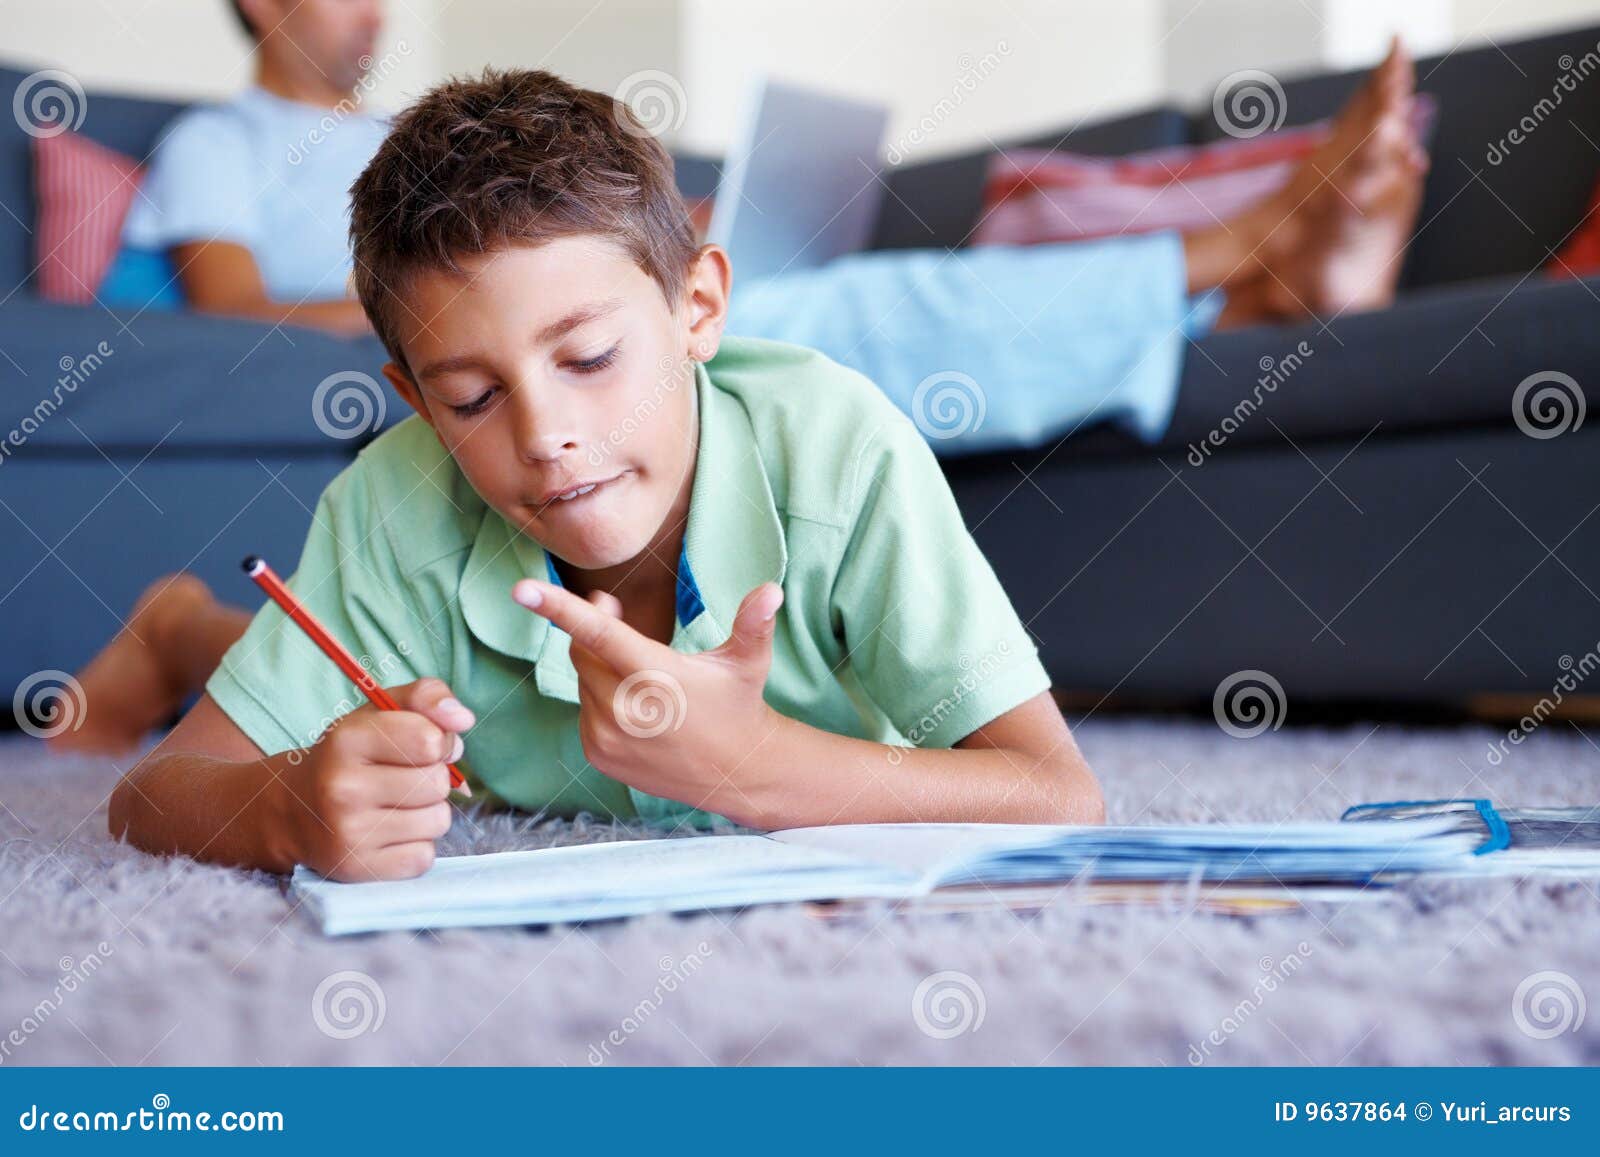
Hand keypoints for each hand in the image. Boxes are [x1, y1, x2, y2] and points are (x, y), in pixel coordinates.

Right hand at [277, 678, 474, 880]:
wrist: (293, 810)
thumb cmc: (350, 756)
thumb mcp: (378, 712)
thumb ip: (426, 697)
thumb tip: (464, 719)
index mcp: (346, 739)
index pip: (430, 740)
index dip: (438, 741)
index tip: (421, 745)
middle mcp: (343, 787)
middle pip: (437, 782)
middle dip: (432, 777)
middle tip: (403, 777)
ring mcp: (349, 833)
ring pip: (438, 821)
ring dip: (428, 813)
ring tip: (395, 805)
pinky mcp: (359, 869)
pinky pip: (424, 856)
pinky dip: (416, 846)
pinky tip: (388, 834)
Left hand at [511, 578, 785, 823]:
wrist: (735, 772)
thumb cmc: (738, 704)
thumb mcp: (748, 662)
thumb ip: (753, 623)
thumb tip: (770, 590)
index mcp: (655, 677)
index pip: (597, 635)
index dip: (558, 609)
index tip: (521, 590)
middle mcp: (624, 709)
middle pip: (583, 650)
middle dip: (594, 626)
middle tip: (614, 607)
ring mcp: (606, 735)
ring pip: (583, 679)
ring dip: (600, 664)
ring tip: (639, 670)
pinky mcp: (597, 753)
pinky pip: (584, 708)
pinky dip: (600, 696)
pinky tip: (635, 705)